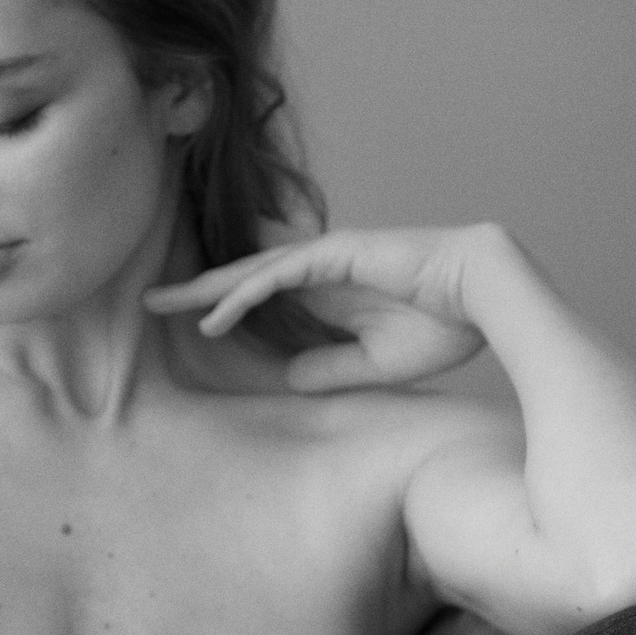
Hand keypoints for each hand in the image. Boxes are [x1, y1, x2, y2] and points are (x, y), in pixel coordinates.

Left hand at [146, 227, 490, 389]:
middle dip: (195, 290)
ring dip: (205, 289)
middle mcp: (320, 270)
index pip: (262, 296)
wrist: (487, 296)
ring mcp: (327, 258)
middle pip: (243, 277)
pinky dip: (243, 294)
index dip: (222, 307)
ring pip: (251, 271)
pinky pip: (278, 274)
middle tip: (148, 302)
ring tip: (162, 305)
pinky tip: (212, 313)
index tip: (186, 325)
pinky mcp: (338, 255)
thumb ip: (330, 369)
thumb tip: (289, 379)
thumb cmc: (445, 325)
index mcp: (329, 292)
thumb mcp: (374, 365)